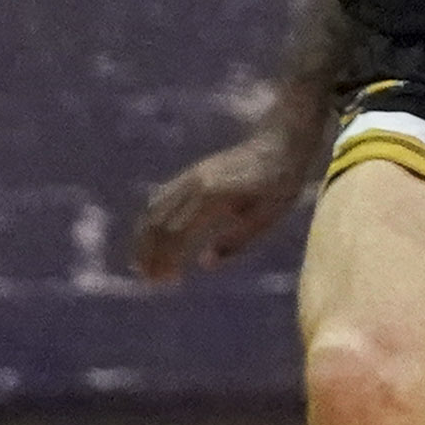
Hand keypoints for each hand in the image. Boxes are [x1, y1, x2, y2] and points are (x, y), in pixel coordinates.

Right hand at [133, 125, 324, 280]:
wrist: (279, 142)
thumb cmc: (280, 182)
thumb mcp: (268, 216)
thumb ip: (237, 241)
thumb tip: (205, 264)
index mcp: (212, 194)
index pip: (176, 233)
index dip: (168, 258)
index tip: (168, 282)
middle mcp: (194, 183)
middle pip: (158, 222)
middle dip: (149, 253)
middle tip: (151, 281)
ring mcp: (189, 176)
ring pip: (153, 210)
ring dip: (145, 240)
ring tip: (144, 266)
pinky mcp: (190, 175)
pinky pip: (160, 200)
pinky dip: (151, 223)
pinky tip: (153, 242)